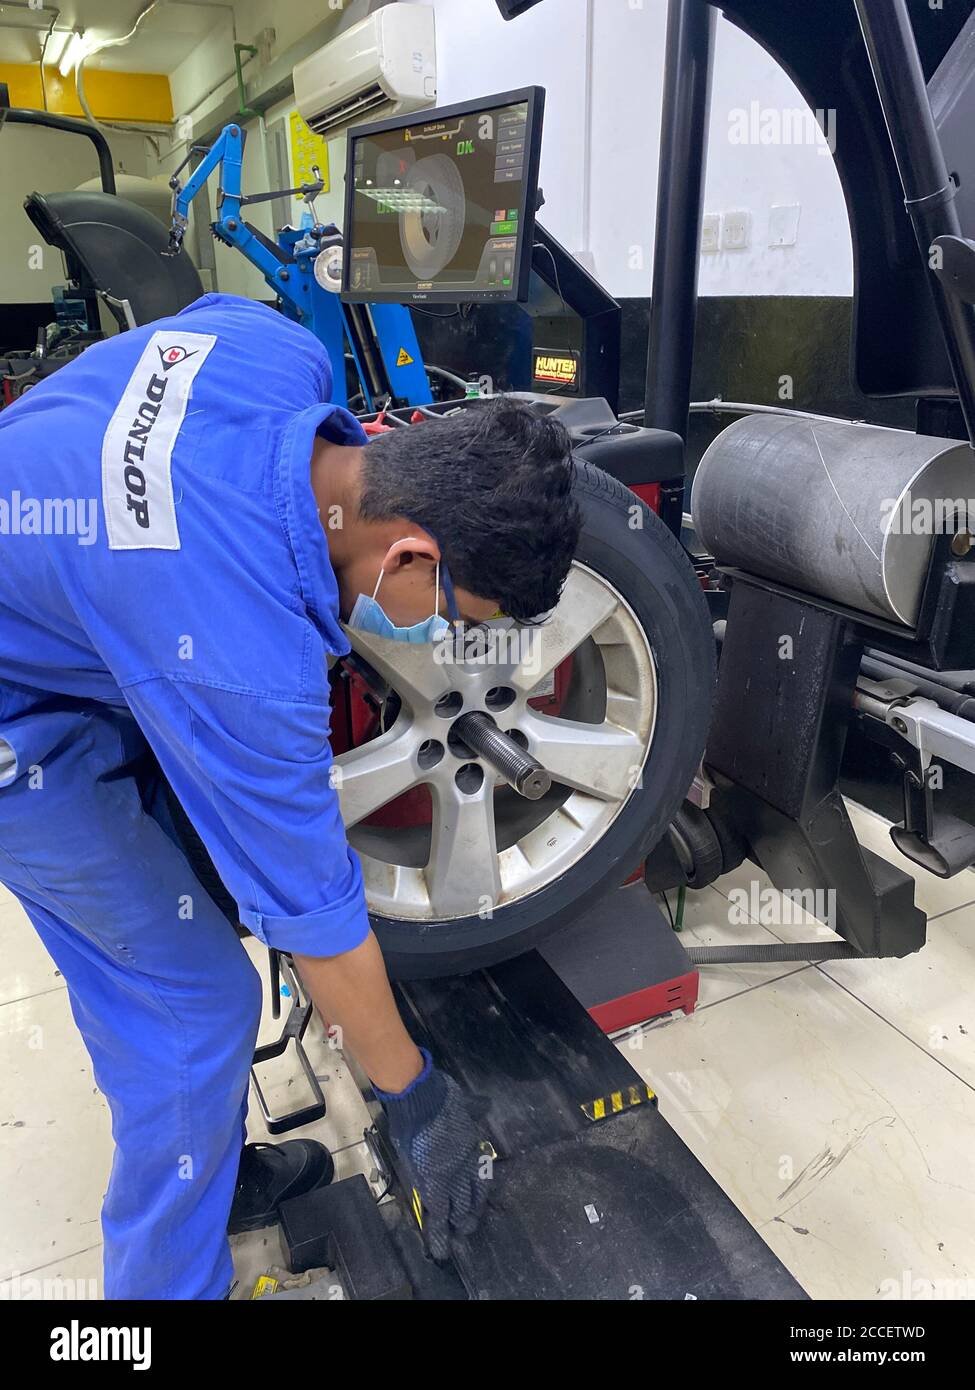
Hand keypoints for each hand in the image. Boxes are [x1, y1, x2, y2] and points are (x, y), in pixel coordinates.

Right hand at [376, 1049, 489, 1259]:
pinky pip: (440, 1212)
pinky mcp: (436, 1182)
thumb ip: (474, 1108)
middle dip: (473, 1211)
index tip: (482, 1200)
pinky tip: (441, 1247)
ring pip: (460, 1206)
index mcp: (472, 1144)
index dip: (481, 1189)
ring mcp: (453, 1174)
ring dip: (460, 1223)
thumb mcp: (465, 1103)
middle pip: (474, 1192)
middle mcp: (467, 1162)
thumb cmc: (440, 1095)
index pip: (481, 1173)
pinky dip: (440, 1231)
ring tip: (459, 1236)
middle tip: (471, 1225)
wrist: (424, 1098)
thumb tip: (485, 1104)